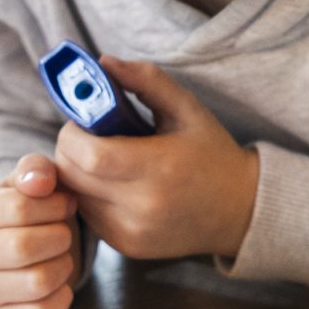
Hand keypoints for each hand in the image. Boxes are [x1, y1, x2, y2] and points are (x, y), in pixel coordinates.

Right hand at [0, 153, 80, 308]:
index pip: (18, 208)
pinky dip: (60, 299)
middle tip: (63, 232)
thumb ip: (35, 170)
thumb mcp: (27, 181)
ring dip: (62, 267)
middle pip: (24, 248)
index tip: (65, 203)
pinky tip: (59, 284)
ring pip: (36, 283)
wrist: (11, 244)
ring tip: (60, 256)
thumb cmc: (24, 209)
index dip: (54, 205)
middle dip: (58, 237)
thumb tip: (42, 182)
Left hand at [55, 57, 258, 261]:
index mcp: (160, 168)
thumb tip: (103, 62)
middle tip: (88, 134)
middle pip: (73, 175)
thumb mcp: (187, 108)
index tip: (83, 119)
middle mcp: (142, 207)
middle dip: (69, 149)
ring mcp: (132, 232)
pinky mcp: (126, 246)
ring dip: (77, 172)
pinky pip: (87, 215)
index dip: (74, 133)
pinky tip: (111, 182)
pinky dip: (89, 195)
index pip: (90, 155)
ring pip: (74, 196)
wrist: (239, 210)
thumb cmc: (211, 154)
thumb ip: (145, 80)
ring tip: (103, 157)